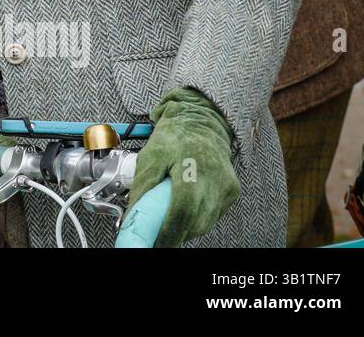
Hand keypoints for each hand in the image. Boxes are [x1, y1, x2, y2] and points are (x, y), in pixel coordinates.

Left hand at [125, 87, 239, 246]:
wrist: (201, 120)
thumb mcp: (151, 157)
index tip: (155, 243)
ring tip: (169, 221)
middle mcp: (215, 182)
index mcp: (193, 170)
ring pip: (206, 222)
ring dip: (187, 227)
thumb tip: (132, 216)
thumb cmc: (175, 136)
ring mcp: (227, 188)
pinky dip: (198, 218)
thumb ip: (142, 188)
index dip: (169, 233)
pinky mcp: (232, 192)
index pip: (183, 212)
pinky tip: (186, 209)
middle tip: (158, 235)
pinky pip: (214, 214)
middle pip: (196, 223)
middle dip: (176, 233)